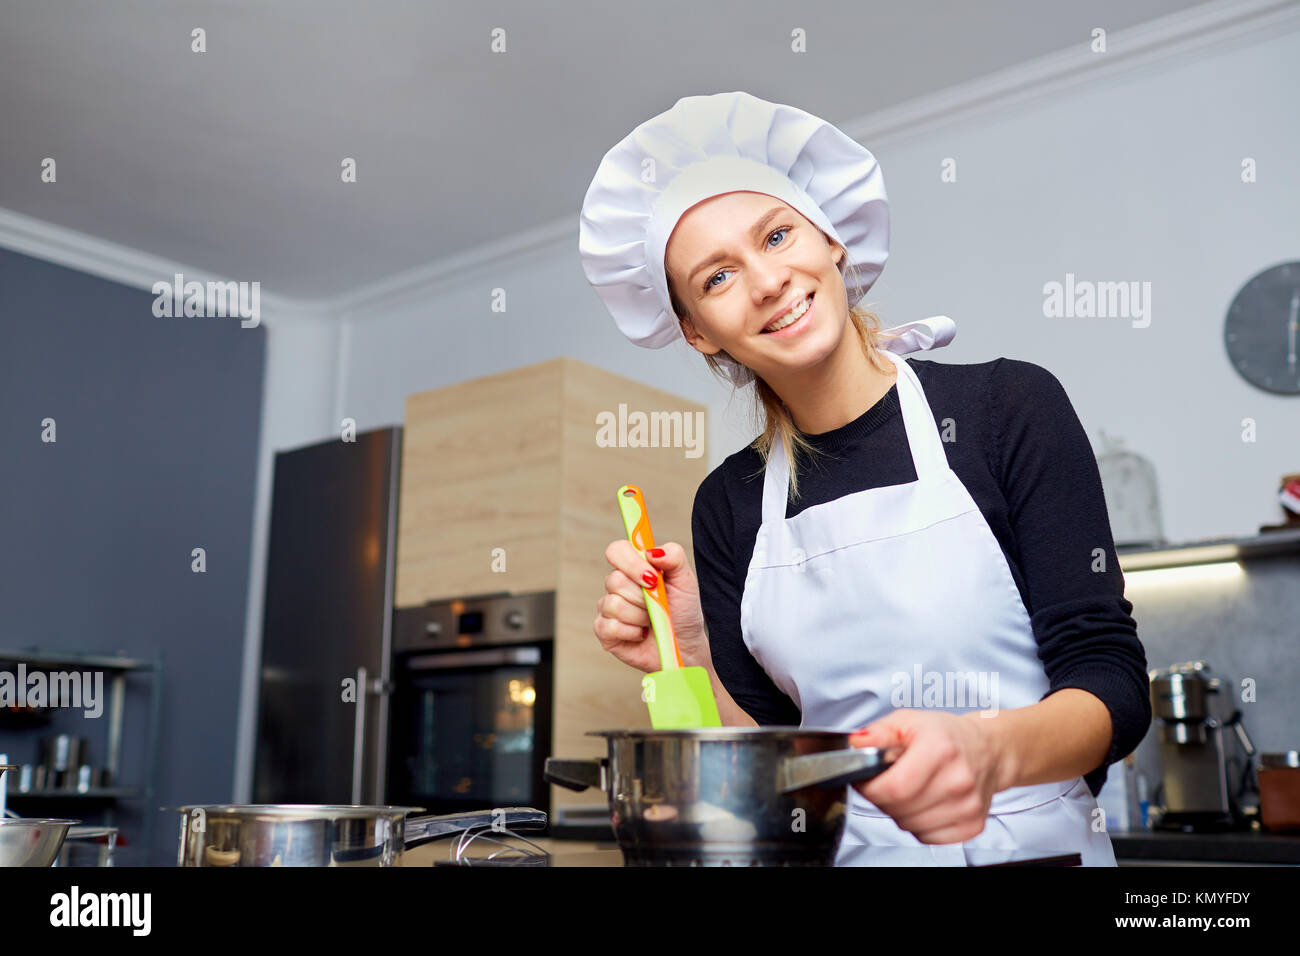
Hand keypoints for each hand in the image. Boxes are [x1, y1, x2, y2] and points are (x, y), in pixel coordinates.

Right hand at [594, 539, 710, 673]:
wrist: (685, 645)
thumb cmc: (683, 611)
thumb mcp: (686, 580)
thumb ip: (674, 556)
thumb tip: (652, 551)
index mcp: (634, 567)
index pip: (617, 551)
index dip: (631, 563)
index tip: (652, 578)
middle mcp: (618, 585)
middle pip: (614, 580)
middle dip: (643, 597)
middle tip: (658, 605)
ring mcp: (609, 608)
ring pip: (613, 604)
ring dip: (639, 616)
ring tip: (651, 621)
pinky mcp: (605, 631)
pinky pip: (608, 626)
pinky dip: (631, 632)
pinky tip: (641, 634)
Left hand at [849, 709, 1006, 844]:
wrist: (987, 750)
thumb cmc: (947, 735)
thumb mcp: (908, 721)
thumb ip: (877, 733)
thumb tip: (854, 745)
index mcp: (940, 749)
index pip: (894, 788)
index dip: (870, 787)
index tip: (866, 779)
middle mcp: (958, 780)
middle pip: (900, 809)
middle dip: (883, 798)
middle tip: (888, 781)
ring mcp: (968, 806)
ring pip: (910, 826)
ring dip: (900, 812)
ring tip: (909, 789)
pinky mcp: (972, 825)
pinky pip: (928, 837)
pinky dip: (919, 825)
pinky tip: (924, 803)